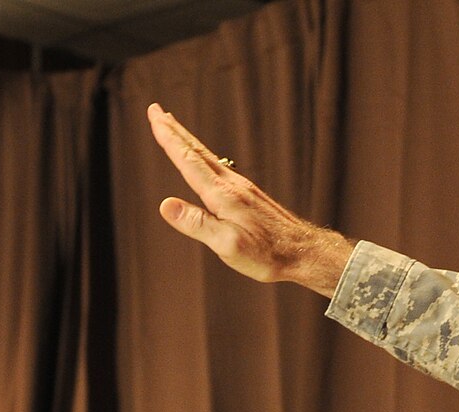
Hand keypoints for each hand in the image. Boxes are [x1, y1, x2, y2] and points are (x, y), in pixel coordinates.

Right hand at [149, 103, 353, 294]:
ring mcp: (243, 188)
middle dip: (174, 130)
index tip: (154, 116)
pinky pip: (219, 168)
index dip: (168, 138)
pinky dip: (203, 157)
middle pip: (197, 151)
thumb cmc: (267, 255)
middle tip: (156, 110)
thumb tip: (166, 205)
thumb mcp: (227, 245)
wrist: (304, 253)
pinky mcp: (250, 195)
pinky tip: (204, 161)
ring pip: (208, 157)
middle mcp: (232, 185)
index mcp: (222, 195)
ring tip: (173, 127)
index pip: (188, 160)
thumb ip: (197, 224)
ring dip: (188, 141)